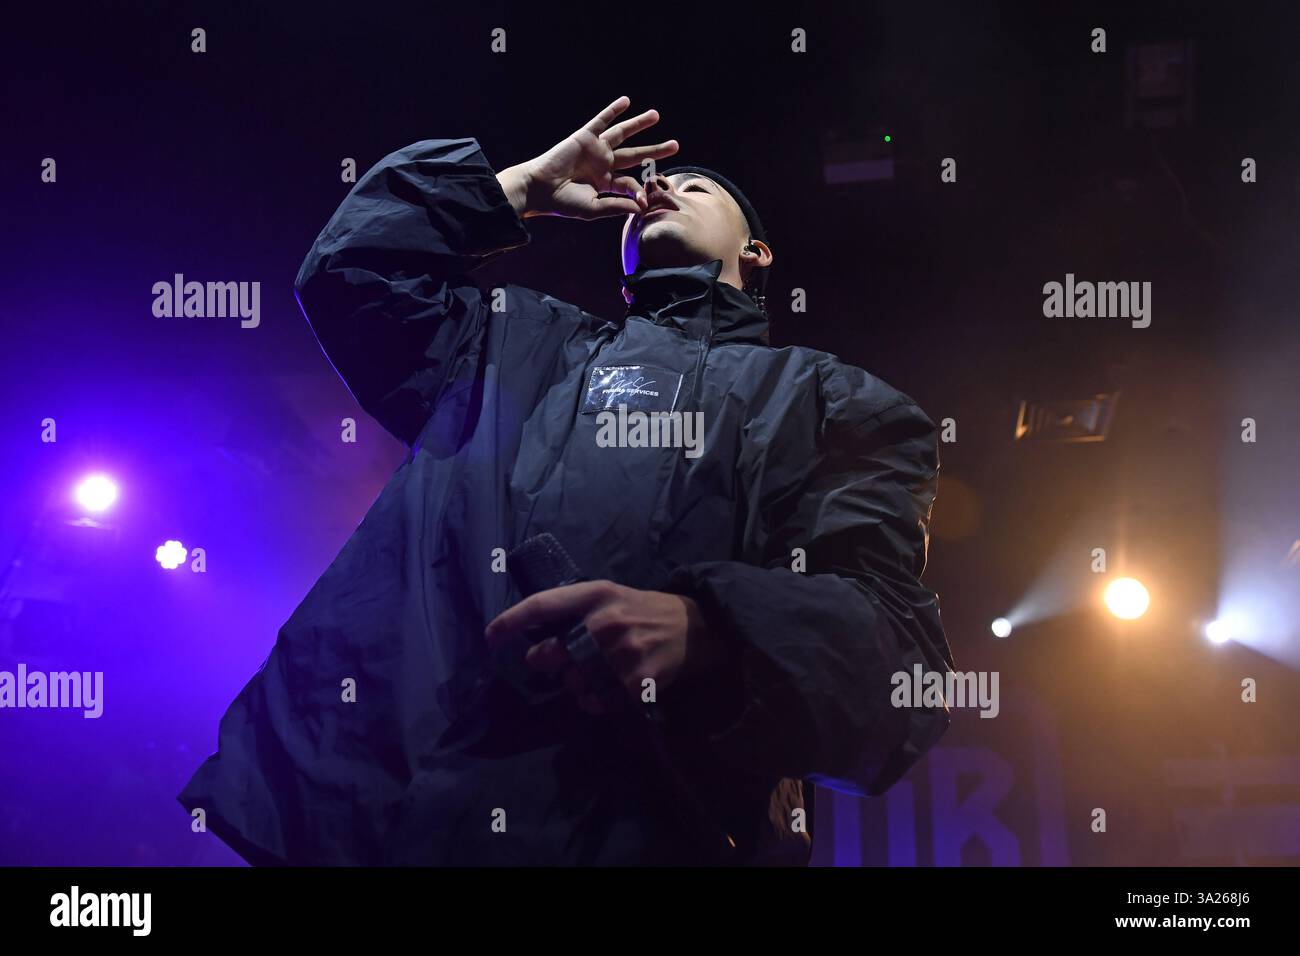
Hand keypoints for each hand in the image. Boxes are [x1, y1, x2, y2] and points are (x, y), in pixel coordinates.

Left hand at [484, 580, 717, 714]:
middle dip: (546, 663)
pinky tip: (609, 689)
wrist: (694, 628)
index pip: (542, 605)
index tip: (490, 636)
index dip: (511, 621)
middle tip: (556, 662)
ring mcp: (623, 652)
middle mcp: (606, 621)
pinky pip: (599, 702)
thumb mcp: (609, 596)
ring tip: (593, 675)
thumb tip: (535, 647)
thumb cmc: (642, 610)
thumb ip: (575, 613)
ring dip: (576, 686)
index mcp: (595, 595)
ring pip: (574, 684)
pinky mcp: (638, 680)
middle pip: (553, 655)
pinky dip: (596, 702)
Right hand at [496, 95, 678, 220]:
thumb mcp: (593, 208)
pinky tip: (626, 101)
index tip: (646, 200)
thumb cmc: (563, 203)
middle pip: (635, 155)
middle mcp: (604, 164)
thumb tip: (642, 207)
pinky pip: (601, 120)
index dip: (640, 190)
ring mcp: (595, 149)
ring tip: (656, 115)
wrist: (539, 188)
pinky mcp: (585, 137)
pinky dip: (613, 110)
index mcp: (607, 183)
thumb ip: (617, 205)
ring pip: (622, 134)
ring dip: (639, 124)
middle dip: (655, 150)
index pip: (631, 183)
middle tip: (675, 145)